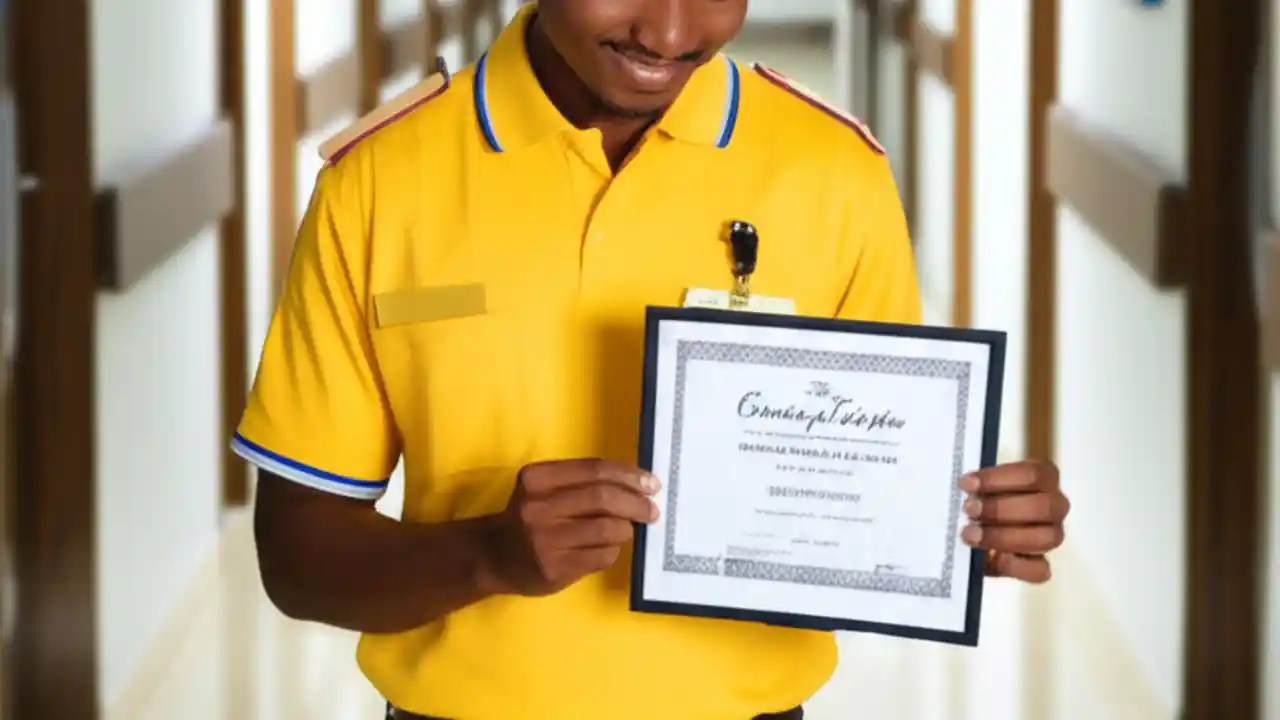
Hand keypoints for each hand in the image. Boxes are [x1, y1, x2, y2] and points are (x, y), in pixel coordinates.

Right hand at [481, 459, 660, 596]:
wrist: (494, 557)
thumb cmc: (530, 517)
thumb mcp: (544, 489)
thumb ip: (581, 483)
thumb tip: (637, 484)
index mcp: (536, 479)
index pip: (593, 469)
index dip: (628, 475)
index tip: (651, 483)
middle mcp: (537, 507)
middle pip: (602, 498)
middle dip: (636, 503)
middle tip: (651, 509)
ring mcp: (545, 540)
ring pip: (606, 528)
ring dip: (626, 528)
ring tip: (627, 529)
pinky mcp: (554, 568)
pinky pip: (601, 555)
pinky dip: (613, 549)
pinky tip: (608, 547)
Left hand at [958, 460, 1068, 583]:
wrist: (975, 532)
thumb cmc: (981, 500)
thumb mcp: (979, 489)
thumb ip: (977, 488)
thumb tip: (966, 491)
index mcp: (1043, 478)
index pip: (1033, 475)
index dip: (998, 479)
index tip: (966, 483)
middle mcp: (1055, 506)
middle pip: (1043, 506)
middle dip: (1001, 509)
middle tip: (969, 510)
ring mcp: (1052, 536)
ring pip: (1046, 538)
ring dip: (1004, 536)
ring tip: (970, 534)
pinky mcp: (1040, 565)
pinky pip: (1040, 570)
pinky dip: (1016, 565)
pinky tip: (994, 557)